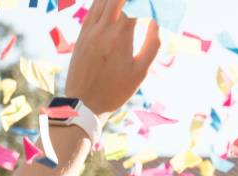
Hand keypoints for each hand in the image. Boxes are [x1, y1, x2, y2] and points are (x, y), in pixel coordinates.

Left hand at [61, 0, 160, 116]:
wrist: (83, 104)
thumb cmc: (115, 90)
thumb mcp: (140, 72)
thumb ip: (152, 44)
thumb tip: (155, 22)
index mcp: (121, 35)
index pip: (137, 5)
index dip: (146, 4)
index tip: (153, 8)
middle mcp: (104, 28)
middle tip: (140, 3)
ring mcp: (91, 30)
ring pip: (103, 0)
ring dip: (116, 0)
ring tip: (127, 3)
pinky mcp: (82, 34)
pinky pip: (92, 9)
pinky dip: (102, 2)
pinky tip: (110, 3)